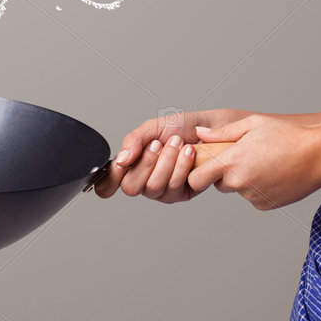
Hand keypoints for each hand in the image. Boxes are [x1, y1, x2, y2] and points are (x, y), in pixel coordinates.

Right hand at [93, 108, 250, 201]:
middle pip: (131, 187)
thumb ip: (133, 140)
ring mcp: (163, 189)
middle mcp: (145, 180)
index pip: (110, 183)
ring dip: (167, 162)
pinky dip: (181, 167)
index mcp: (133, 165)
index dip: (108, 180)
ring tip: (178, 143)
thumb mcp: (153, 127)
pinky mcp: (182, 194)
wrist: (213, 129)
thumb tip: (121, 159)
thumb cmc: (183, 126)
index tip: (119, 166)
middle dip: (147, 162)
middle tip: (159, 144)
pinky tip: (189, 153)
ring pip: (153, 188)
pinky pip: (173, 188)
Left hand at [186, 114, 320, 209]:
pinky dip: (258, 187)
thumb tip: (200, 134)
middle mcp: (240, 183)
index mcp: (232, 162)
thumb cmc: (287, 136)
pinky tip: (274, 172)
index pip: (196, 178)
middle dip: (223, 173)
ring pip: (237, 189)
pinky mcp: (265, 205)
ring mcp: (253, 197)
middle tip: (242, 157)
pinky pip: (253, 196)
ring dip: (243, 179)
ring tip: (264, 161)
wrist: (319, 156)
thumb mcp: (253, 125)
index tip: (203, 164)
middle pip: (218, 183)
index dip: (195, 173)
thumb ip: (223, 132)